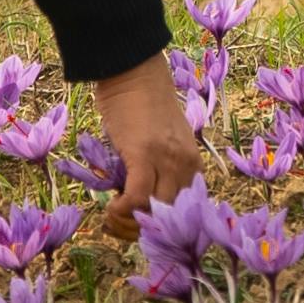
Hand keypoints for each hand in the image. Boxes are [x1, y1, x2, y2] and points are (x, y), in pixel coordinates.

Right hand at [86, 54, 200, 233]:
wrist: (134, 71)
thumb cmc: (142, 104)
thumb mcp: (162, 142)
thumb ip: (160, 170)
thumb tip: (141, 203)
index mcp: (193, 164)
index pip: (187, 212)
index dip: (161, 228)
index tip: (137, 230)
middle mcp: (186, 164)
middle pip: (172, 218)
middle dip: (144, 231)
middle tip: (119, 227)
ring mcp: (167, 160)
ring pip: (154, 212)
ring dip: (130, 224)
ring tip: (111, 217)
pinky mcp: (144, 154)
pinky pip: (138, 197)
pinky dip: (122, 210)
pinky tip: (110, 208)